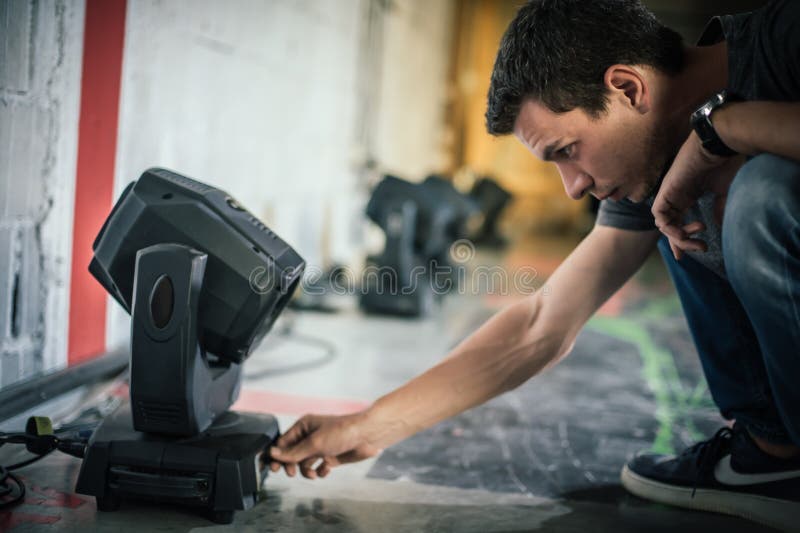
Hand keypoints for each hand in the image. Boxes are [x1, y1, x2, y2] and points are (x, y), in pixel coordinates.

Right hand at [267, 411, 381, 478]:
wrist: (367, 436)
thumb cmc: (342, 432)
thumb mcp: (314, 443)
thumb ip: (293, 452)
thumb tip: (272, 454)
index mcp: (304, 426)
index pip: (283, 443)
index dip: (278, 456)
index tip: (275, 469)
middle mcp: (311, 436)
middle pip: (292, 454)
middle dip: (292, 464)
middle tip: (292, 472)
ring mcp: (321, 446)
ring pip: (305, 463)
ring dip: (306, 470)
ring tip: (312, 474)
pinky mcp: (331, 456)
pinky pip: (318, 467)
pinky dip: (319, 471)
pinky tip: (325, 470)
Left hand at [651, 130, 734, 259]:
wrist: (719, 144)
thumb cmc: (724, 163)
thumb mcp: (723, 191)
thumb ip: (718, 208)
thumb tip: (720, 227)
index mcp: (688, 194)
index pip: (678, 220)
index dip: (683, 237)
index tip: (699, 248)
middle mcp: (676, 195)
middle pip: (669, 225)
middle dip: (682, 242)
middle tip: (701, 249)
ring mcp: (669, 193)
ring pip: (663, 223)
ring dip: (679, 237)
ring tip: (699, 242)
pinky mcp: (666, 191)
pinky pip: (659, 215)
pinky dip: (669, 227)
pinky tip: (685, 232)